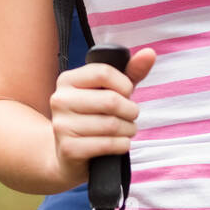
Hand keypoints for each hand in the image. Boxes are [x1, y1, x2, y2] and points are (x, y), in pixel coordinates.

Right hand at [50, 48, 155, 191]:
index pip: (103, 73)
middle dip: (130, 111)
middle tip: (131, 116)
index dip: (124, 84)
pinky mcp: (69, 149)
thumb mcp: (110, 92)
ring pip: (112, 124)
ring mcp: (62, 125)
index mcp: (67, 80)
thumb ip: (130, 72)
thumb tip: (150, 53)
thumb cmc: (94, 117)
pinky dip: (122, 145)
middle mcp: (60, 100)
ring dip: (128, 130)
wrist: (67, 156)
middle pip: (111, 100)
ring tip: (125, 130)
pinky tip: (119, 143)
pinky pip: (108, 144)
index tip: (127, 93)